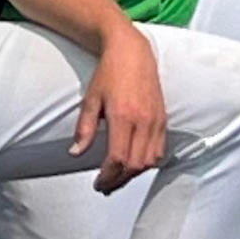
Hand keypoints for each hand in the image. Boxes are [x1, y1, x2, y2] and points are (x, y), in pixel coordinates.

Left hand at [80, 18, 167, 189]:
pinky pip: (160, 150)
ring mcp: (156, 121)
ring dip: (134, 174)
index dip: (107, 176)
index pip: (117, 158)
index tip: (98, 183)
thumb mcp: (90, 100)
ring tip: (118, 177)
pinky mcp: (163, 119)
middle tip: (105, 185)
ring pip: (150, 161)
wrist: (132, 52)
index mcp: (123, 116)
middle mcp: (143, 121)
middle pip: (135, 164)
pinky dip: (148, 162)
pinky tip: (136, 164)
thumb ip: (84, 129)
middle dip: (119, 180)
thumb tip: (75, 153)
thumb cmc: (109, 73)